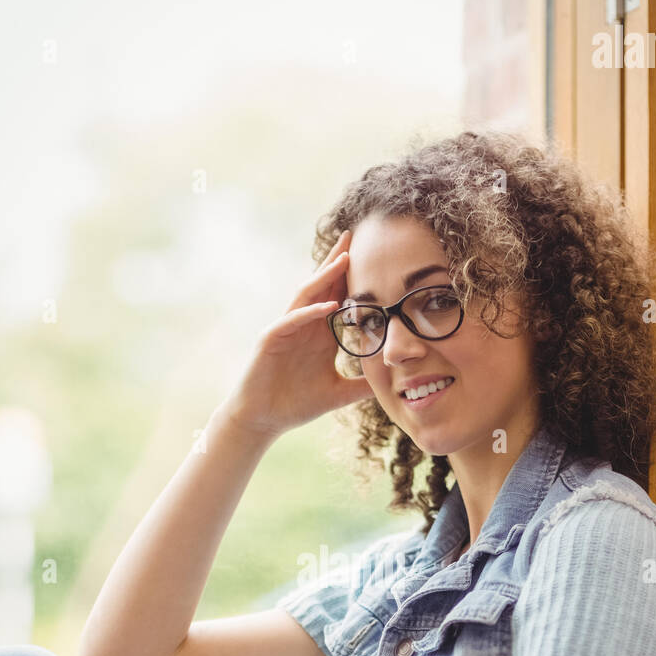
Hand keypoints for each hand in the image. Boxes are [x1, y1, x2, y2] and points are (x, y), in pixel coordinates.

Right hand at [219, 228, 374, 439]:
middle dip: (337, 262)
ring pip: (307, 296)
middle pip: (322, 287)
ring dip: (324, 277)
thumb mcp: (338, 394)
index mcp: (320, 334)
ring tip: (343, 259)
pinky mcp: (271, 339)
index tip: (373, 258)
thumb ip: (362, 386)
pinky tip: (328, 306)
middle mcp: (304, 326)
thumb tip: (391, 384)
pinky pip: (292, 320)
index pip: (339, 298)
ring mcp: (286, 329)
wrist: (263, 420)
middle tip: (353, 236)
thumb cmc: (295, 405)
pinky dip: (310, 312)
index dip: (352, 278)